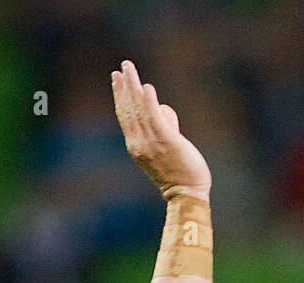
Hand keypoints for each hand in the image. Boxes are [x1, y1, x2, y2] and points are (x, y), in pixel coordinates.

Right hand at [111, 60, 210, 199]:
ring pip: (139, 110)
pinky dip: (150, 102)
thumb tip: (164, 113)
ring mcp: (152, 143)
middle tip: (123, 66)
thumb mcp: (162, 152)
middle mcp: (139, 144)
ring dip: (134, 87)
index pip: (125, 117)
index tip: (117, 78)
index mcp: (135, 147)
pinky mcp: (166, 142)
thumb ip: (161, 131)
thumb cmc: (179, 176)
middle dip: (125, 86)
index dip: (120, 96)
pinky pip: (155, 119)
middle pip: (129, 110)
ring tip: (130, 68)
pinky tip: (147, 87)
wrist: (186, 195)